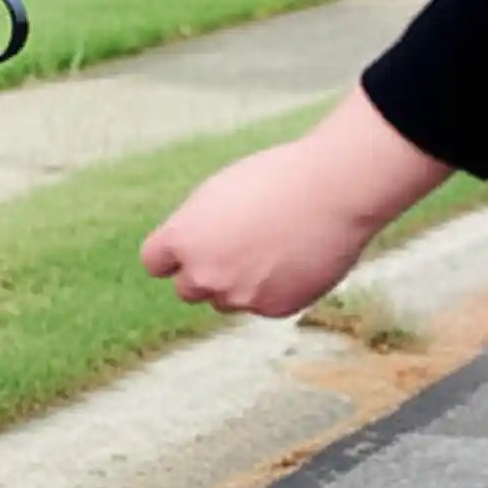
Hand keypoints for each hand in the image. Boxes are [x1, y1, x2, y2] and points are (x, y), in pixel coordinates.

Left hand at [140, 85, 453, 317]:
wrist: (333, 190)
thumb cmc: (276, 179)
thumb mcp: (218, 194)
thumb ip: (197, 229)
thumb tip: (188, 256)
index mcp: (182, 239)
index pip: (154, 263)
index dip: (172, 254)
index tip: (187, 246)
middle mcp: (204, 274)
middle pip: (187, 289)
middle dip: (204, 273)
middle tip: (234, 248)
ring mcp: (240, 296)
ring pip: (226, 301)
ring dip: (238, 284)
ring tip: (271, 248)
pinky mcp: (274, 309)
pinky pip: (263, 304)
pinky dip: (274, 289)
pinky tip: (295, 258)